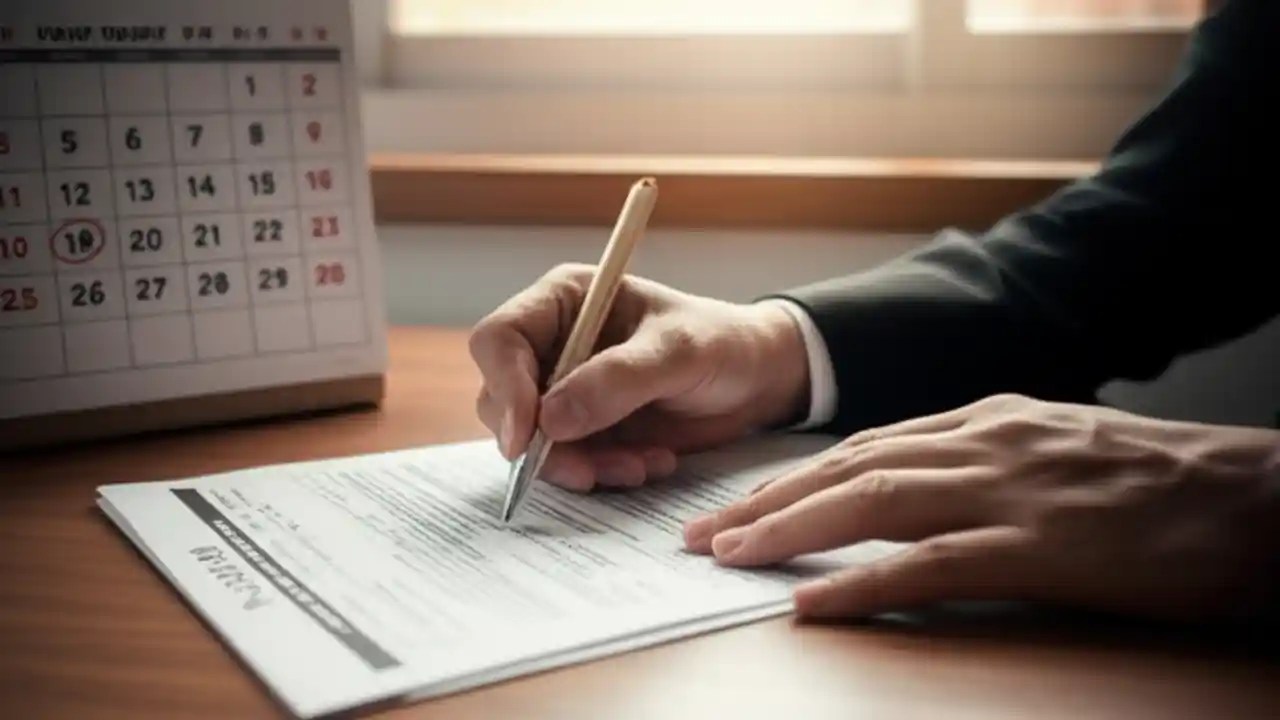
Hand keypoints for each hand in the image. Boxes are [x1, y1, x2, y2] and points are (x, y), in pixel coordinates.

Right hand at [469, 264, 810, 490]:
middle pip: (500, 397)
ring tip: (639, 464)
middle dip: (543, 441)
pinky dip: (600, 472)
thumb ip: (617, 379)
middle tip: (592, 467)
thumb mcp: (678, 352)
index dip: (504, 386)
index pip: (499, 339)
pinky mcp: (583, 429)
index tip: (528, 434)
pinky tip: (648, 462)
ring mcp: (564, 389)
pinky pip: (565, 462)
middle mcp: (553, 343)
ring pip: (530, 440)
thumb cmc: (721, 342)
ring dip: (578, 463)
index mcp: (565, 301)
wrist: (757, 380)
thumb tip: (549, 418)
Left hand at [683, 394, 1279, 623]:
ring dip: (787, 529)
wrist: (1254, 495)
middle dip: (763, 498)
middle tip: (697, 531)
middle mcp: (982, 444)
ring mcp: (1007, 493)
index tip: (737, 500)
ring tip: (726, 556)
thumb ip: (983, 459)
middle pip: (846, 466)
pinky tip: (809, 600)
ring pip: (870, 501)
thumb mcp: (1054, 450)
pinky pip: (927, 565)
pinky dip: (859, 581)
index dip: (791, 475)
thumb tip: (914, 482)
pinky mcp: (1037, 549)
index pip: (863, 444)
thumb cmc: (1158, 483)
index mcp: (984, 421)